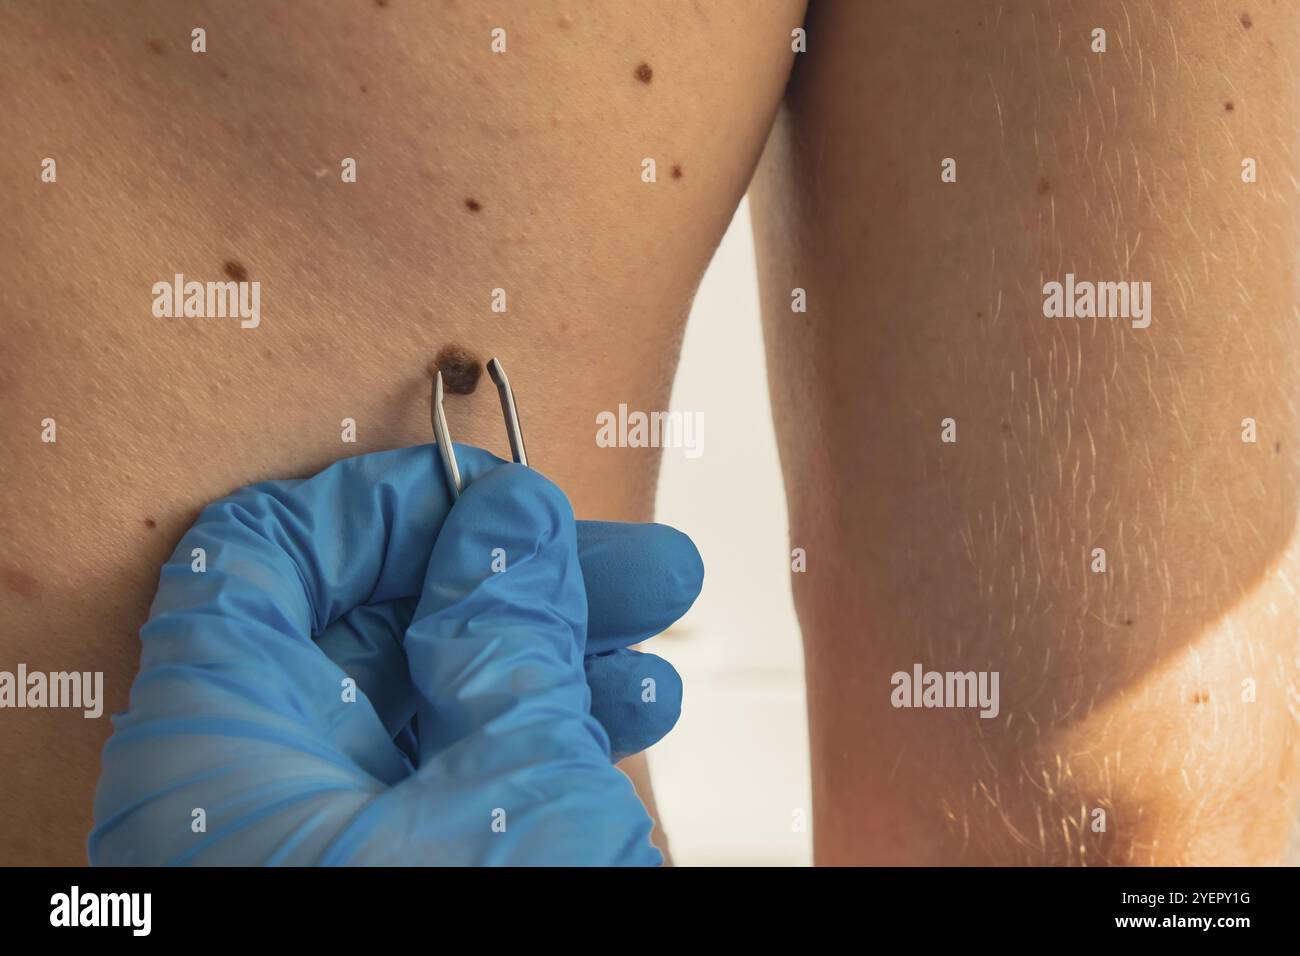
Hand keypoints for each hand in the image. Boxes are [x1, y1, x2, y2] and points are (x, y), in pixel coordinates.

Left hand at [89, 445, 701, 864]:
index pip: (258, 556)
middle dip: (511, 584)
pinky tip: (632, 714)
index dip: (383, 506)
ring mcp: (323, 849)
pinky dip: (541, 738)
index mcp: (218, 757)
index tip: (494, 492)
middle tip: (628, 560)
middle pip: (370, 628)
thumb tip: (511, 515)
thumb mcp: (508, 787)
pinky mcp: (389, 881)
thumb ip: (504, 634)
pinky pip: (454, 781)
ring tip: (654, 638)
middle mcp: (251, 799)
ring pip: (430, 706)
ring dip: (550, 659)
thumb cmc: (468, 951)